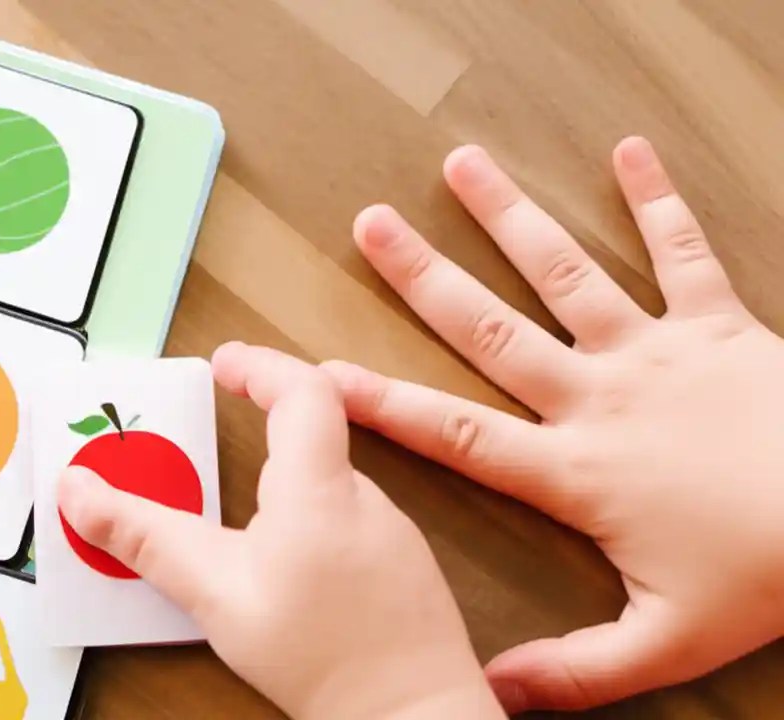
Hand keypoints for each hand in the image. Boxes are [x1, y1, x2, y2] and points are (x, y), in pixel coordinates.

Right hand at [58, 344, 502, 719]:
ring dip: (281, 483)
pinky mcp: (401, 571)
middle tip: (210, 432)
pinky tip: (283, 570)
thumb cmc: (321, 656)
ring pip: (327, 486)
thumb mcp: (214, 594)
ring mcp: (391, 536)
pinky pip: (345, 524)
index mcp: (319, 487)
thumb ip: (144, 538)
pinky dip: (305, 525)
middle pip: (312, 435)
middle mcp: (364, 499)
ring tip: (235, 520)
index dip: (260, 365)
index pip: (302, 390)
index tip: (222, 363)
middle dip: (259, 423)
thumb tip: (79, 491)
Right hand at [323, 137, 783, 713]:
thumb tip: (494, 695)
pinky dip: (656, 202)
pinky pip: (684, 255)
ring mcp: (657, 352)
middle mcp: (600, 397)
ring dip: (511, 218)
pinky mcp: (720, 326)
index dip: (384, 405)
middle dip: (425, 278)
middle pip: (492, 332)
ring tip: (463, 166)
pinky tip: (628, 151)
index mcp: (576, 471)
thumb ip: (575, 670)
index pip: (458, 435)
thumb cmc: (768, 576)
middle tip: (372, 225)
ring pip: (567, 276)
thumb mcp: (667, 642)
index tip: (322, 374)